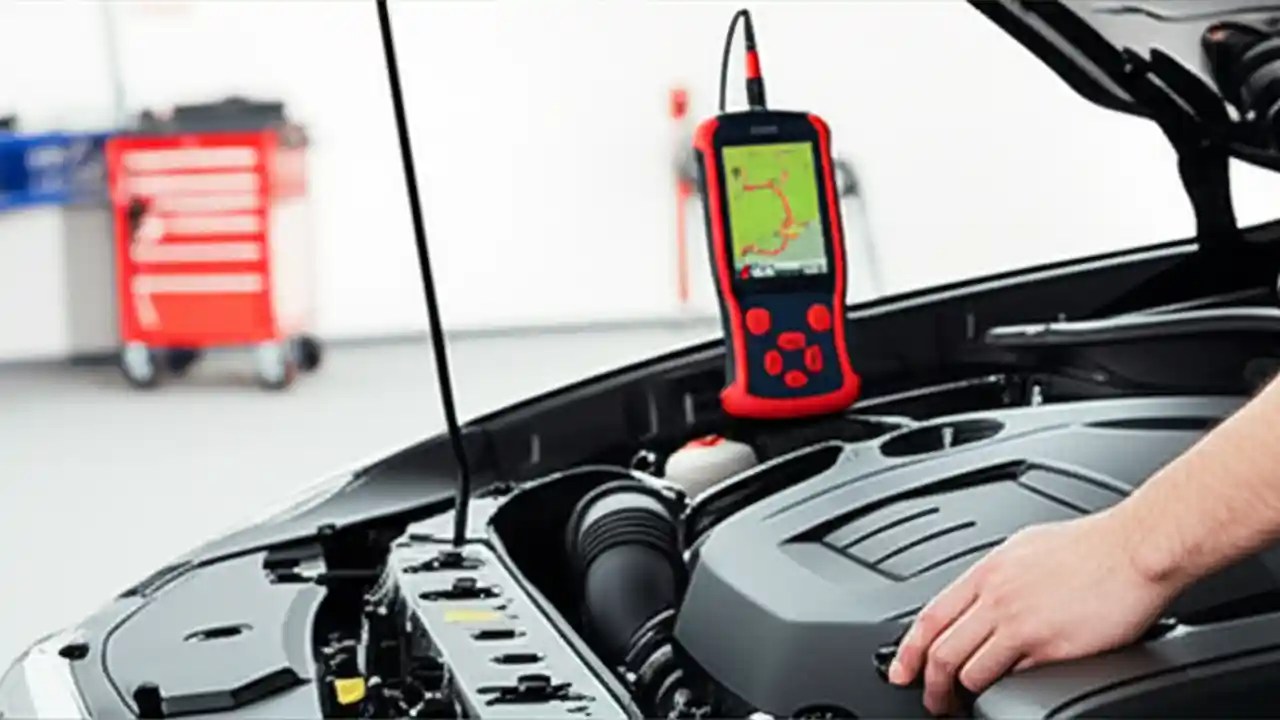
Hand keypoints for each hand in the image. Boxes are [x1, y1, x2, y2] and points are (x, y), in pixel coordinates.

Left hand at [887, 511, 1180, 715]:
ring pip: (969, 670)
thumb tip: (982, 596)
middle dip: (930, 683)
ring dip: (960, 693)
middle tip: (932, 699)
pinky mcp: (1051, 648)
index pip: (930, 616)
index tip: (900, 670)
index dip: (908, 650)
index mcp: (987, 571)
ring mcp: (1021, 623)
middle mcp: (996, 596)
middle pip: (942, 650)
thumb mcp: (1024, 548)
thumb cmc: (1092, 546)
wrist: (1136, 548)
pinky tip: (1002, 694)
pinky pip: (1011, 678)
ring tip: (961, 704)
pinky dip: (1000, 690)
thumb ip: (997, 576)